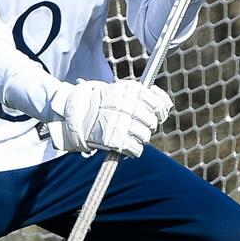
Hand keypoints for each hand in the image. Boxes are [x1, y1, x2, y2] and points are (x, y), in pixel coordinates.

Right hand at [44, 79, 173, 156]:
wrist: (74, 113)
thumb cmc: (101, 102)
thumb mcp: (120, 91)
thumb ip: (143, 96)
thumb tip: (165, 105)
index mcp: (130, 90)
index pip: (157, 102)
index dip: (161, 110)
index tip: (158, 113)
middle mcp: (128, 105)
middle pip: (152, 121)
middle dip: (148, 126)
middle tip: (137, 126)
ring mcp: (121, 123)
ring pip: (145, 136)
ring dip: (140, 138)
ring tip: (129, 135)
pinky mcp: (115, 140)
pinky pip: (136, 149)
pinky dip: (133, 150)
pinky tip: (125, 145)